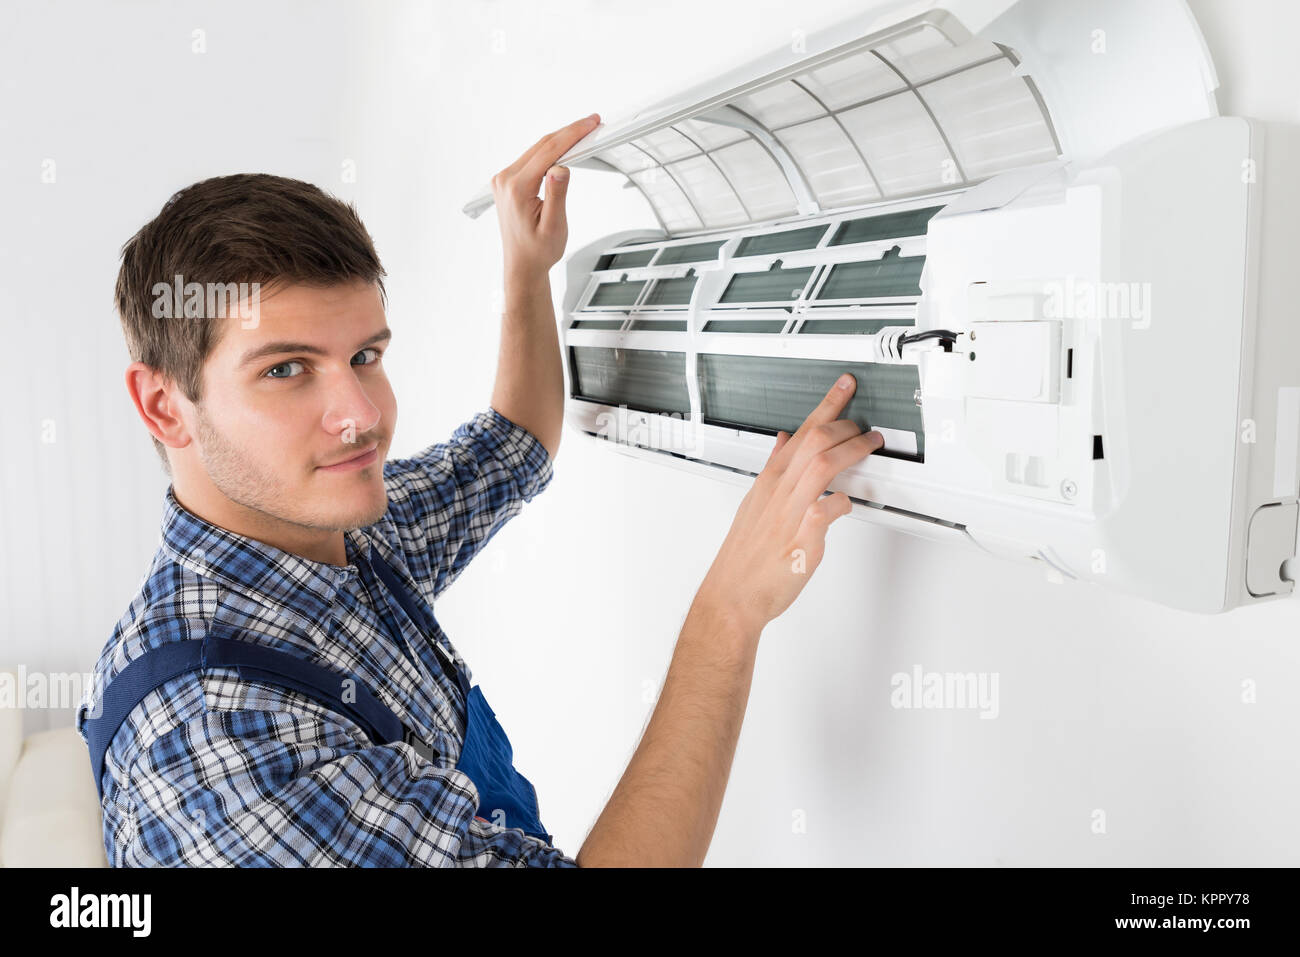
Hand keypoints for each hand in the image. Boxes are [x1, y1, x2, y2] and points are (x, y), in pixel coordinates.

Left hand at [491, 113, 600, 279]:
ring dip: (560, 140)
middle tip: (592, 123)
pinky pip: (531, 158)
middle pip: (542, 145)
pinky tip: (564, 149)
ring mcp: (504, 179)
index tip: (590, 124)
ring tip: (583, 134)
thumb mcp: (554, 226)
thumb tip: (560, 168)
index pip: (549, 151)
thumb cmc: (539, 251)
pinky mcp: (507, 181)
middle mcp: (505, 180)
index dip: (572, 134)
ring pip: (536, 150)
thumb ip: (557, 195)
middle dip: (569, 133)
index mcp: (517, 188)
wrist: (522, 264)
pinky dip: (549, 151)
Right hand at [693, 373, 884, 634]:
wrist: (732, 595)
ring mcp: (789, 513)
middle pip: (815, 441)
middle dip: (846, 425)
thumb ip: (773, 470)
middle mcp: (779, 492)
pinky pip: (826, 510)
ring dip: (851, 451)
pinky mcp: (800, 539)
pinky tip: (849, 502)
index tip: (845, 386)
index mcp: (770, 482)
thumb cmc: (745, 556)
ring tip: (870, 447)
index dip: (826, 405)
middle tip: (866, 426)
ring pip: (822, 466)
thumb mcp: (754, 503)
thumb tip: (784, 440)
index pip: (801, 431)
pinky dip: (842, 502)